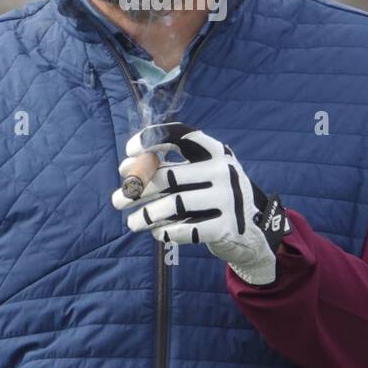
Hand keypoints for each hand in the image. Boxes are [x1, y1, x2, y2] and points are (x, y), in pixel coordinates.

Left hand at [111, 122, 290, 285]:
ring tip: (132, 223)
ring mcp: (229, 198)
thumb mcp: (198, 176)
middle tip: (117, 201)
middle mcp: (223, 170)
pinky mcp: (227, 226)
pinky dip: (165, 232)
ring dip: (146, 215)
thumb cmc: (210, 198)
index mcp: (215, 151)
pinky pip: (186, 229)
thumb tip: (126, 170)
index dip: (151, 138)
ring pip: (174, 204)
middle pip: (168, 176)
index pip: (180, 134)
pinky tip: (157, 233)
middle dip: (136, 189)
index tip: (129, 152)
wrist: (249, 231)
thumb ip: (168, 170)